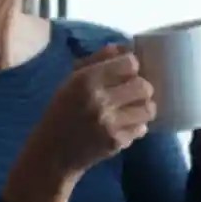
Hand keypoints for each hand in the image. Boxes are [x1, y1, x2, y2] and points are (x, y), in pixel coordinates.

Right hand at [29, 43, 156, 178]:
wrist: (52, 153)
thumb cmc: (61, 112)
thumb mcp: (71, 81)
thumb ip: (97, 61)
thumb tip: (122, 48)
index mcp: (86, 80)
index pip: (129, 63)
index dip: (131, 66)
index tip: (125, 73)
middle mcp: (100, 100)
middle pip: (143, 86)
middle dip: (141, 87)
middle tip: (132, 92)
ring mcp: (110, 123)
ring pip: (148, 108)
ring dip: (143, 107)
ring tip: (133, 109)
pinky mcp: (116, 142)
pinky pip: (142, 128)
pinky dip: (137, 126)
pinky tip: (125, 125)